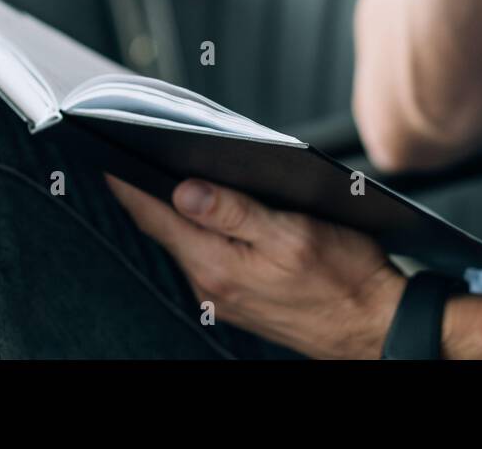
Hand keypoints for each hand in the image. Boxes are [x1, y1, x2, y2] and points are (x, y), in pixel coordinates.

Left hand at [105, 174, 407, 358]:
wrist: (374, 325)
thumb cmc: (345, 278)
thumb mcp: (292, 232)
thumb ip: (235, 211)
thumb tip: (185, 191)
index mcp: (218, 264)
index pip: (156, 217)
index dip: (129, 185)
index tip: (106, 156)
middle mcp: (212, 285)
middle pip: (165, 230)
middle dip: (148, 194)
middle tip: (132, 156)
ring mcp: (224, 297)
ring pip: (186, 245)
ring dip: (175, 214)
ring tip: (168, 177)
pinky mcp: (240, 301)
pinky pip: (207, 259)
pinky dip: (200, 234)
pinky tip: (211, 217)